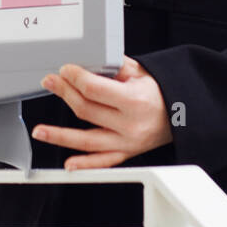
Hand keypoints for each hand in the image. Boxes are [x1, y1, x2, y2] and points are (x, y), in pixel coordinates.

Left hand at [31, 56, 172, 169]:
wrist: (185, 114)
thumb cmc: (163, 90)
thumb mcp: (142, 71)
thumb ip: (114, 66)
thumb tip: (88, 61)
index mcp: (134, 101)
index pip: (95, 89)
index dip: (75, 77)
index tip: (65, 69)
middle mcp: (130, 124)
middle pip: (86, 110)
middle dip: (64, 93)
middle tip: (50, 82)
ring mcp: (127, 142)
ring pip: (87, 140)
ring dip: (60, 136)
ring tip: (40, 131)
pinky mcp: (127, 153)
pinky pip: (103, 162)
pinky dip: (85, 164)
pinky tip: (68, 164)